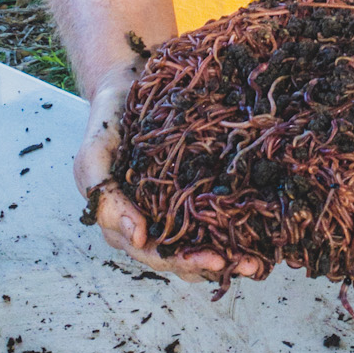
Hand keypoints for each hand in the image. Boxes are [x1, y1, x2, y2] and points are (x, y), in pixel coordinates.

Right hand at [71, 60, 264, 284]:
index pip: (154, 252)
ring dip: (229, 256)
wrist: (126, 85)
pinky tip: (258, 238)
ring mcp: (173, 207)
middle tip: (250, 266)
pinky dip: (233, 231)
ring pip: (199, 244)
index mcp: (124, 220)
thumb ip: (103, 194)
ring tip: (258, 263)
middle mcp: (150, 221)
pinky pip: (211, 218)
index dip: (183, 262)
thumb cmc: (108, 122)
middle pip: (182, 256)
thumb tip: (137, 236)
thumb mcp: (95, 154)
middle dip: (214, 264)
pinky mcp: (193, 190)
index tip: (217, 260)